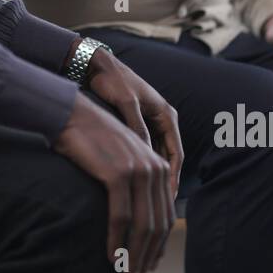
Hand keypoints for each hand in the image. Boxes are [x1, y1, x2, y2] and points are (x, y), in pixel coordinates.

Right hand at [51, 92, 174, 272]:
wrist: (69, 115)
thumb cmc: (90, 140)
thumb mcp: (120, 160)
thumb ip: (134, 183)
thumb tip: (135, 219)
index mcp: (159, 167)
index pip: (166, 217)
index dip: (158, 247)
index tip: (148, 268)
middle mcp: (154, 169)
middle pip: (157, 226)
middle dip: (147, 259)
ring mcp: (137, 171)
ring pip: (142, 226)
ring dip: (134, 257)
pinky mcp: (118, 174)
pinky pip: (120, 218)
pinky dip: (117, 242)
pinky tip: (111, 258)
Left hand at [85, 47, 184, 208]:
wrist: (97, 64)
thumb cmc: (113, 81)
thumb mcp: (126, 104)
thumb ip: (136, 128)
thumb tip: (145, 158)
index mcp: (166, 114)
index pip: (176, 154)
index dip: (172, 178)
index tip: (167, 198)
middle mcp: (161, 120)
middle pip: (167, 159)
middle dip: (164, 183)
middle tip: (158, 208)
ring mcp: (149, 123)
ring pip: (154, 157)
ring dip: (152, 177)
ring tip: (145, 200)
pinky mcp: (135, 125)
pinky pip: (142, 151)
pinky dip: (140, 167)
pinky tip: (132, 183)